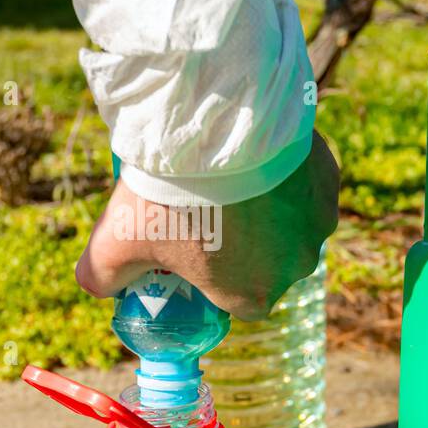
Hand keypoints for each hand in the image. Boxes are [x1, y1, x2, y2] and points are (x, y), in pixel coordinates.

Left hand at [76, 132, 339, 320]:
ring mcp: (319, 223)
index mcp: (253, 295)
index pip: (237, 300)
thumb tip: (98, 286)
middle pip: (270, 263)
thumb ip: (103, 274)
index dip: (214, 277)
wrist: (212, 127)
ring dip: (269, 208)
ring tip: (234, 177)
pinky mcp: (329, 181)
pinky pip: (307, 184)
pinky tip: (258, 155)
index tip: (193, 249)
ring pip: (292, 222)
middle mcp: (297, 268)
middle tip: (209, 207)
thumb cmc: (168, 196)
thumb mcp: (115, 240)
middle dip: (245, 242)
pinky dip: (287, 174)